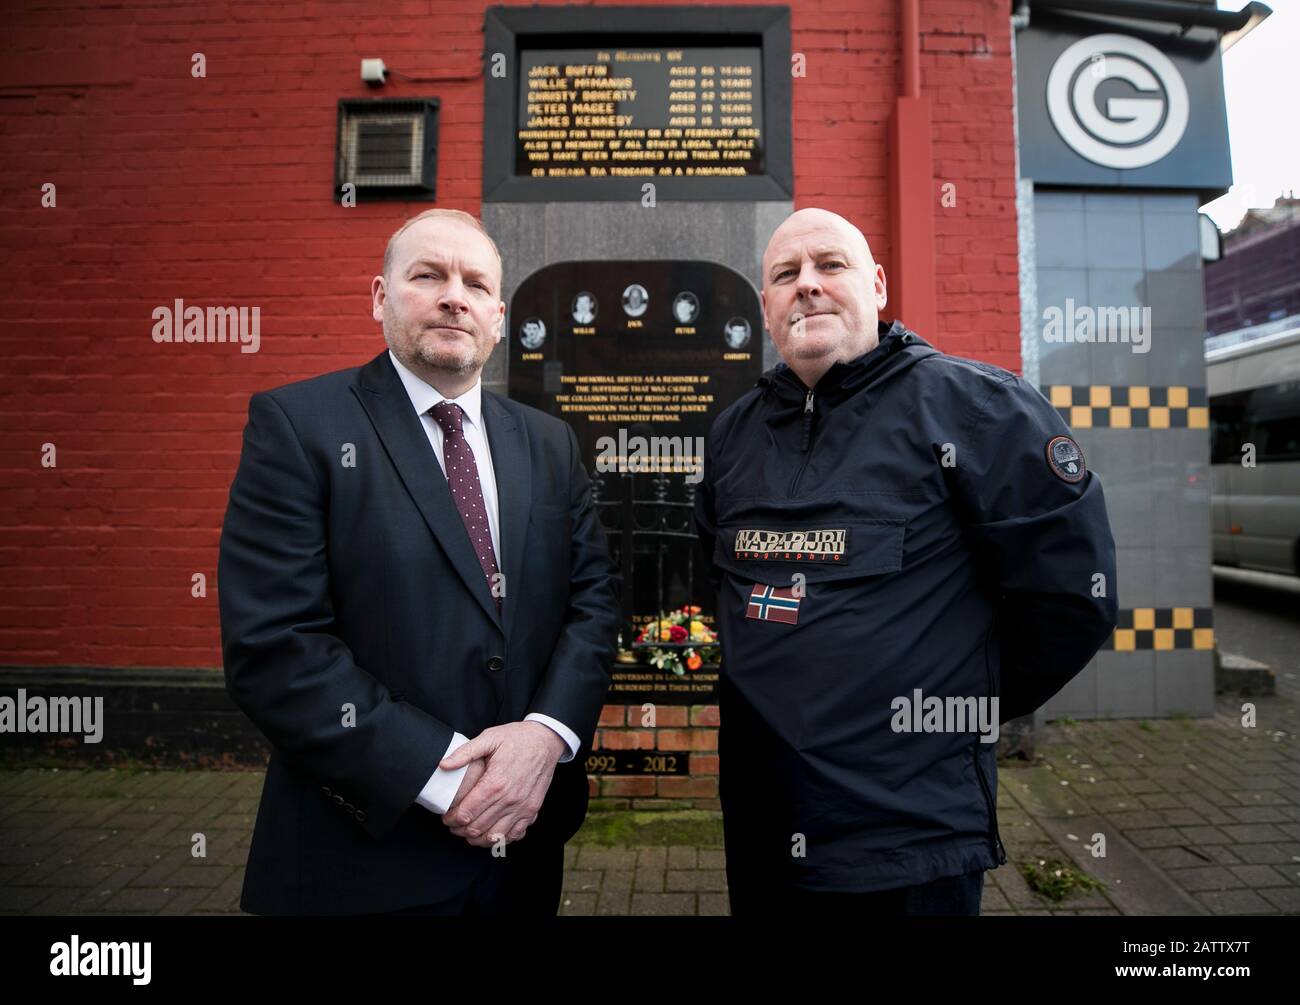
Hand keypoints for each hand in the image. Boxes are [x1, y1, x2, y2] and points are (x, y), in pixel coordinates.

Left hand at [438, 722, 566, 847]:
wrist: (546, 740)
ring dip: (477, 838)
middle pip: (477, 828)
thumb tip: (443, 765)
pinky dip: (500, 839)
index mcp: (495, 782)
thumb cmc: (517, 738)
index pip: (466, 813)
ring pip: (494, 837)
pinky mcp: (532, 810)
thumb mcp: (489, 738)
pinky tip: (491, 832)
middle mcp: (509, 799)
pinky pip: (515, 835)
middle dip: (460, 830)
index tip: (446, 817)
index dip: (451, 819)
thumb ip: (465, 753)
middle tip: (453, 825)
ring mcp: (522, 807)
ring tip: (468, 831)